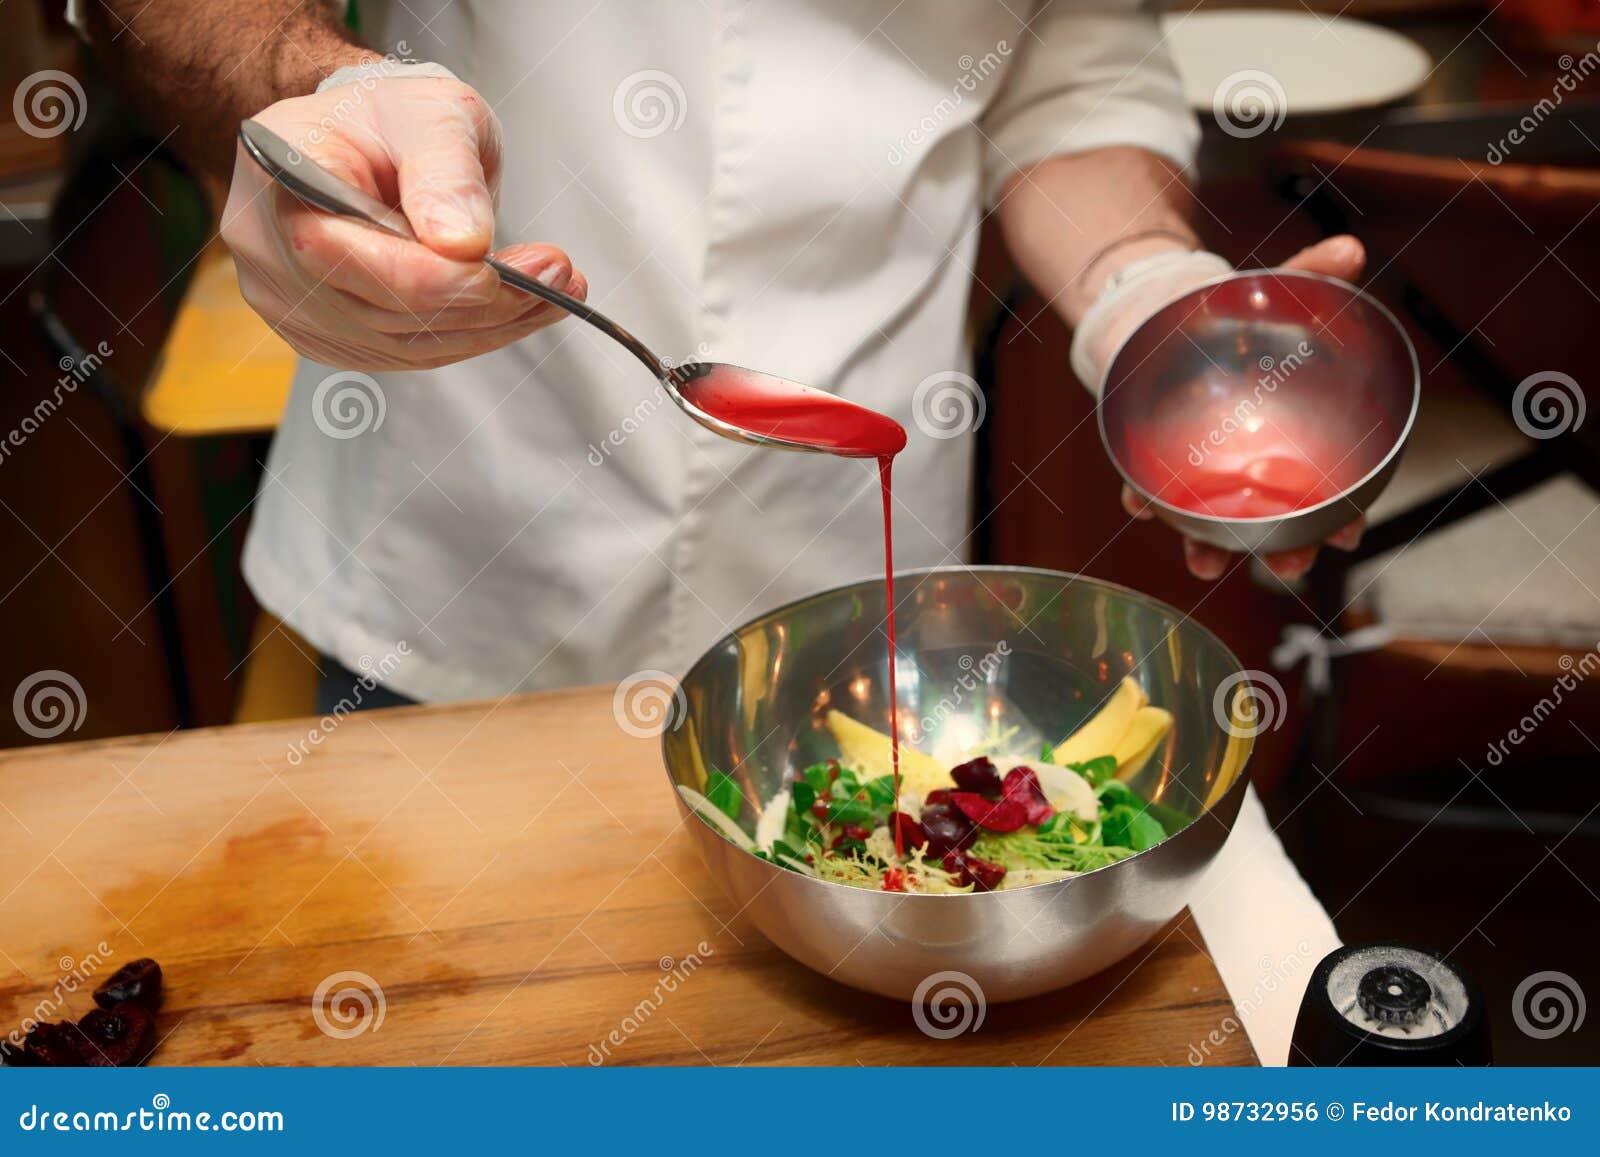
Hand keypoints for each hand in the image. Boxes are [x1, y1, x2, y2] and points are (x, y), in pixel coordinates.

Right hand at [220, 76, 585, 370]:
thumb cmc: (384, 119)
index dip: (430, 278)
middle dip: (483, 301)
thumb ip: (445, 171)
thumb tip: (464, 242)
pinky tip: (519, 308)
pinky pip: (411, 352)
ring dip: (492, 324)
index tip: (503, 269)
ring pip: (406, 342)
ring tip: (554, 288)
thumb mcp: (427, 112)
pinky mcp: (333, 335)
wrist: (360, 143)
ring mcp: (296, 304)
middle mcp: (270, 254)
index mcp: (278, 181)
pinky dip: (473, 335)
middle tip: (557, 274)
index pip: (342, 257)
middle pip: (382, 308)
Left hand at [1120, 235, 1368, 582]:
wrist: (1158, 309)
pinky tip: (1137, 506)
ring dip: (1207, 547)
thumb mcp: (1272, 289)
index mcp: (1294, 432)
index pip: (1330, 487)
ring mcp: (1202, 466)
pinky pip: (1148, 488)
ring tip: (1203, 565)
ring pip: (1210, 521)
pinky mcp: (1156, 459)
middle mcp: (1250, 459)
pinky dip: (1142, 499)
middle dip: (1281, 551)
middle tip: (1284, 569)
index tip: (1350, 534)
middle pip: (1274, 521)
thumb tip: (1348, 251)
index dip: (1343, 515)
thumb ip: (1310, 273)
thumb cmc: (1230, 314)